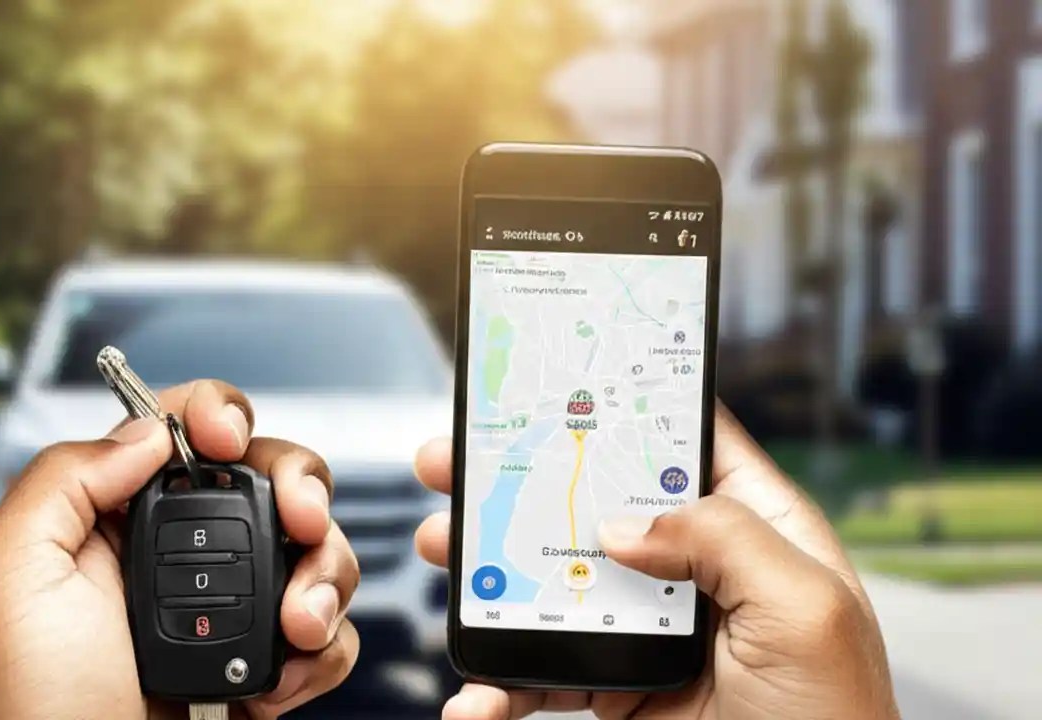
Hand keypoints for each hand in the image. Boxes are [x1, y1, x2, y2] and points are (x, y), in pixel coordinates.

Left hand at [0, 380, 358, 718]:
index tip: (228, 440)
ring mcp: (225, 609)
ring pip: (313, 547)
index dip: (218, 416)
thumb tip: (146, 432)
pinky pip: (328, 626)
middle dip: (301, 490)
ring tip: (299, 624)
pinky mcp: (262, 661)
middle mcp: (172, 554)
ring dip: (325, 574)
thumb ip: (64, 478)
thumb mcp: (8, 577)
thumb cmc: (31, 710)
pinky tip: (281, 681)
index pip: (179, 430)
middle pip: (269, 477)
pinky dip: (323, 646)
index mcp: (109, 519)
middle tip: (304, 523)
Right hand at [413, 405, 898, 719]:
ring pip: (555, 582)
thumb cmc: (838, 719)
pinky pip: (546, 675)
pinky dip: (502, 685)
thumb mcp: (805, 610)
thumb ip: (723, 538)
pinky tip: (477, 697)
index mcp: (754, 529)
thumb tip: (623, 525)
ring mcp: (650, 631)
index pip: (681, 442)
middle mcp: (695, 571)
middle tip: (455, 463)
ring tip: (443, 555)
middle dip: (518, 482)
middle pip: (594, 504)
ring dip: (492, 572)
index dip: (620, 408)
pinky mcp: (618, 689)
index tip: (552, 385)